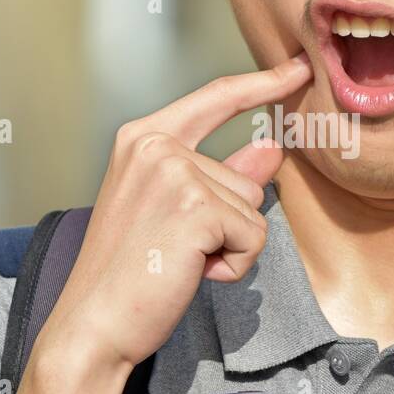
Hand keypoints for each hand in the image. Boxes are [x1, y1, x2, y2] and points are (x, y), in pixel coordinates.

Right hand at [34, 52, 312, 373]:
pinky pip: (253, 236)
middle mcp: (156, 146)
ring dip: (228, 246)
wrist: (94, 324)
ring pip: (252, 209)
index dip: (263, 83)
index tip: (298, 69)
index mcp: (142, 138)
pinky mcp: (197, 208)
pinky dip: (233, 264)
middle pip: (246, 178)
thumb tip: (272, 148)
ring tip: (177, 260)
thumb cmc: (129, 273)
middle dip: (226, 224)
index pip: (216, 98)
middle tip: (173, 250)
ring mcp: (176, 173)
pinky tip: (190, 272)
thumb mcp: (175, 211)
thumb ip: (223, 174)